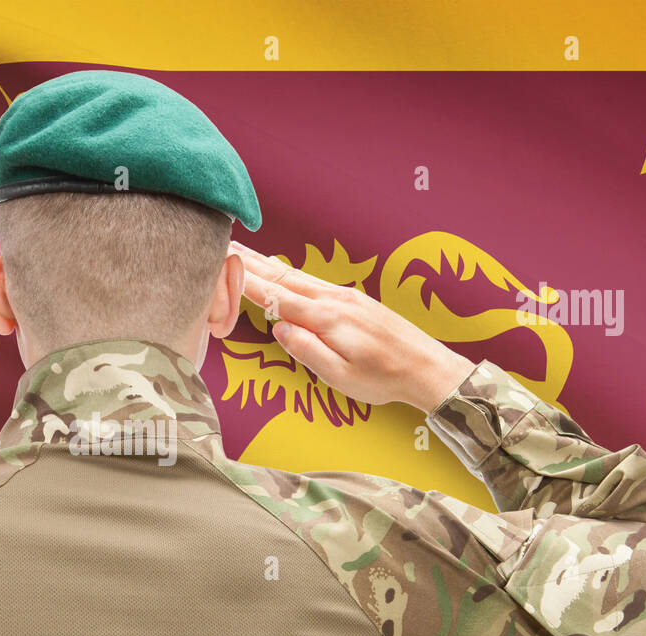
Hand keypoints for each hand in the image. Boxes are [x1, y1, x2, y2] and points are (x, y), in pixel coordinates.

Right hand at [230, 240, 476, 411]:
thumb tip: (279, 329)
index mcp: (326, 319)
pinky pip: (311, 280)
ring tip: (241, 251)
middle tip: (221, 246)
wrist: (425, 366)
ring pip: (296, 275)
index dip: (245, 282)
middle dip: (249, 263)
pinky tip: (279, 270)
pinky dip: (287, 271)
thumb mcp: (340, 377)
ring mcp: (344, 296)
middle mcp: (334, 300)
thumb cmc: (382, 379)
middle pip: (282, 277)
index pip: (275, 297)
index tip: (219, 267)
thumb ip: (307, 351)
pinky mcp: (352, 299)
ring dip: (265, 263)